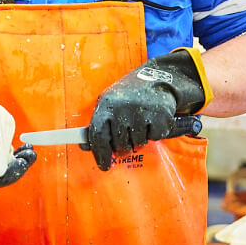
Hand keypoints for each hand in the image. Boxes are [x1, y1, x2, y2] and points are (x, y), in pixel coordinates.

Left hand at [88, 48, 209, 170]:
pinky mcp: (160, 116)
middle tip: (128, 135)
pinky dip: (154, 133)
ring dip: (139, 138)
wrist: (157, 78)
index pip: (98, 135)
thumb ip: (98, 125)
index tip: (104, 166)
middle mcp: (122, 107)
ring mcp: (142, 111)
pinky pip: (154, 137)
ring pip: (137, 143)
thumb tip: (84, 147)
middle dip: (124, 145)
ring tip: (141, 121)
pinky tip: (152, 119)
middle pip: (119, 144)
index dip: (100, 153)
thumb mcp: (110, 104)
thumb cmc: (128, 96)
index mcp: (107, 104)